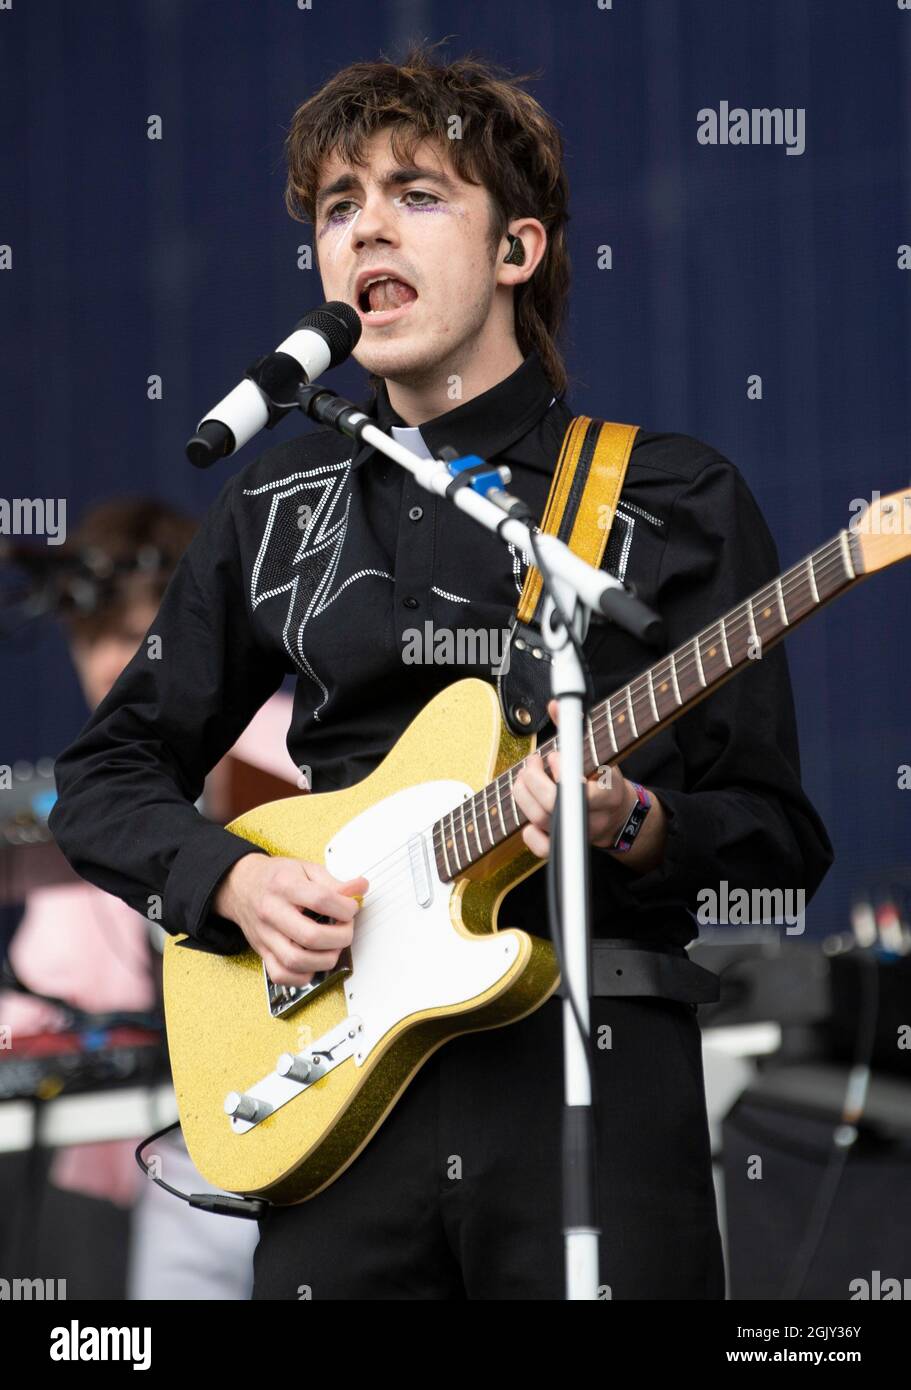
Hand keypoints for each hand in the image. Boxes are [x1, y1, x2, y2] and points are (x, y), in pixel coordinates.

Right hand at [213, 854, 367, 985]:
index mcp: (285, 886)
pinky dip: (303, 975)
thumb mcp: (306, 869)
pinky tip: (313, 962)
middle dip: (340, 937)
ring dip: (325, 959)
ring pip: (297, 961)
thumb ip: (334, 882)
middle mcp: (272, 912)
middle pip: (311, 936)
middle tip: (345, 929)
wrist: (241, 885)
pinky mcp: (262, 952)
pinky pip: (281, 975)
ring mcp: (265, 935)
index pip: (322, 900)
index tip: (351, 908)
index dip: (345, 908)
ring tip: (333, 947)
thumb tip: (360, 889)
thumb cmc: (275, 878)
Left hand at [513, 699, 635, 858]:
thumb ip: (575, 726)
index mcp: (608, 793)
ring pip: (543, 821)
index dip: (562, 770)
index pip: (582, 787)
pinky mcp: (566, 846)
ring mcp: (579, 834)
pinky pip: (543, 848)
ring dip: (525, 795)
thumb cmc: (604, 777)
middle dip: (534, 780)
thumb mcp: (598, 750)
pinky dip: (529, 833)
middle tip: (532, 763)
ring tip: (525, 776)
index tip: (554, 755)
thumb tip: (555, 704)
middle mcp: (594, 817)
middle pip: (554, 805)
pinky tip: (528, 813)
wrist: (619, 814)